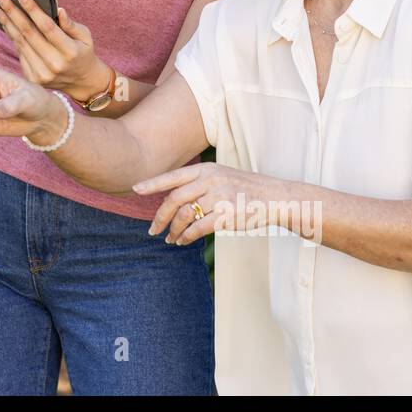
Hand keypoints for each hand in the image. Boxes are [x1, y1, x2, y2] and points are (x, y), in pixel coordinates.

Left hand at [0, 0, 104, 101]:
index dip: (33, 10)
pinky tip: (5, 23)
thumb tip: (58, 9)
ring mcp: (42, 73)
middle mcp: (54, 64)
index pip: (47, 27)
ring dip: (6, 23)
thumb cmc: (82, 53)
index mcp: (70, 51)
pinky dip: (11, 36)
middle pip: (28, 33)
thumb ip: (71, 24)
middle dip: (12, 12)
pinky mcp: (33, 78)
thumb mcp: (85, 36)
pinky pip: (19, 52)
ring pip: (20, 42)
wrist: (81, 82)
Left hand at [132, 162, 276, 244]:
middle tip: (152, 230)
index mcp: (207, 169)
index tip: (135, 189)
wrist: (275, 197)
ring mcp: (218, 198)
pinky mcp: (226, 216)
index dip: (152, 184)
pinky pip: (197, 229)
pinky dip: (186, 237)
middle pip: (174, 199)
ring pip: (184, 216)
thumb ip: (199, 182)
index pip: (173, 176)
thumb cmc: (246, 188)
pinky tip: (183, 241)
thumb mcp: (222, 176)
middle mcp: (210, 181)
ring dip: (173, 230)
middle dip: (160, 217)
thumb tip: (172, 198)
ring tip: (170, 238)